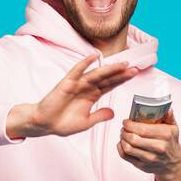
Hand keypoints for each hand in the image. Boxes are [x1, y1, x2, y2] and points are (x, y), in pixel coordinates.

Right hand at [8, 53, 139, 138]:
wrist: (45, 124)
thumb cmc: (63, 123)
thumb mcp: (86, 123)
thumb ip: (99, 116)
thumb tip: (114, 113)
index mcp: (92, 96)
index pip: (110, 85)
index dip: (122, 79)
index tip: (135, 74)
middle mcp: (87, 87)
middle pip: (107, 78)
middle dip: (121, 73)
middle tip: (135, 67)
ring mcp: (77, 84)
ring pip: (96, 74)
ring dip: (109, 69)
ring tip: (123, 64)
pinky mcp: (67, 83)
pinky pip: (77, 71)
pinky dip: (85, 63)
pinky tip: (94, 56)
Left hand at [118, 109, 180, 180]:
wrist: (173, 164)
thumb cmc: (171, 144)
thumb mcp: (173, 128)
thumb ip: (169, 117)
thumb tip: (167, 108)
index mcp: (165, 135)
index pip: (142, 129)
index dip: (130, 124)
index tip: (126, 122)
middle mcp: (158, 147)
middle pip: (133, 139)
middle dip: (125, 131)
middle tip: (124, 128)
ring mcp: (150, 158)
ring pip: (128, 148)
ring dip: (122, 139)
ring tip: (123, 134)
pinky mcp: (142, 165)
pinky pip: (125, 156)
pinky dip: (120, 148)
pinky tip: (123, 143)